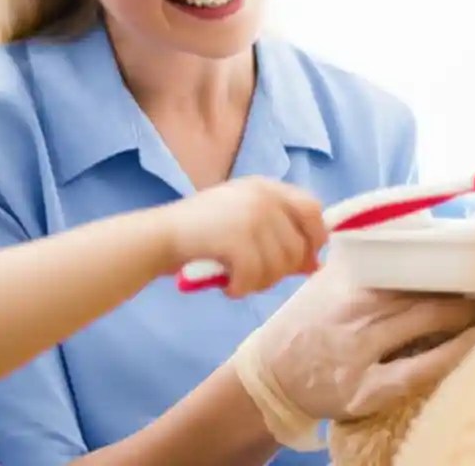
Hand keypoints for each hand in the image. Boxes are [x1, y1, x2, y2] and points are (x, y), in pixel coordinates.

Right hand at [161, 177, 327, 297]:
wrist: (160, 235)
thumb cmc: (201, 233)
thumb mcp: (244, 222)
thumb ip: (279, 235)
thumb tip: (313, 266)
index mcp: (266, 187)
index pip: (312, 210)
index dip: (315, 239)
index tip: (305, 260)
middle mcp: (263, 196)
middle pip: (298, 245)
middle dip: (281, 271)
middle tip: (255, 277)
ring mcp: (251, 216)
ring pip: (279, 266)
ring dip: (259, 283)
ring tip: (237, 280)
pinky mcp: (237, 238)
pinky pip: (256, 277)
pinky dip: (242, 288)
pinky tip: (227, 286)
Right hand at [229, 262, 474, 448]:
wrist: (271, 375)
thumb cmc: (306, 323)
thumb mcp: (326, 281)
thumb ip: (360, 257)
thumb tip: (410, 226)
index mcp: (347, 282)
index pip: (405, 262)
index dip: (443, 257)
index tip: (473, 252)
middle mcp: (354, 313)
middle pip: (421, 291)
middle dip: (462, 287)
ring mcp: (358, 352)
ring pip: (424, 322)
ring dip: (463, 314)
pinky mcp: (363, 390)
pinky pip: (416, 370)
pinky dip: (451, 354)